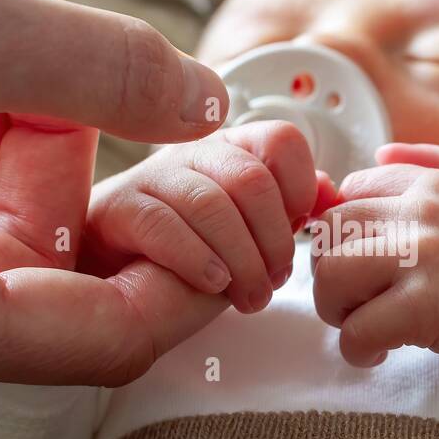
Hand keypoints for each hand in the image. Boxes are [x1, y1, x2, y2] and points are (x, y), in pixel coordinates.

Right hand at [80, 121, 319, 313]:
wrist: (107, 269)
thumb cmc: (185, 250)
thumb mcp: (245, 230)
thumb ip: (287, 209)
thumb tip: (331, 194)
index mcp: (232, 152)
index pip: (282, 141)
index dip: (300, 188)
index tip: (299, 229)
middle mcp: (193, 154)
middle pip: (252, 180)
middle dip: (273, 241)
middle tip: (273, 281)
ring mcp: (152, 177)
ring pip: (213, 205)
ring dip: (242, 262)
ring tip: (248, 297)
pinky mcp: (117, 208)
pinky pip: (165, 226)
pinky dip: (198, 260)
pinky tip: (212, 284)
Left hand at [312, 146, 438, 400]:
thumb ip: (438, 162)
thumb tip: (378, 152)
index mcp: (434, 185)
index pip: (349, 192)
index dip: (345, 234)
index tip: (363, 264)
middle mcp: (424, 213)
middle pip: (328, 234)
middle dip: (332, 271)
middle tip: (357, 301)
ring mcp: (423, 258)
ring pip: (331, 277)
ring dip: (336, 310)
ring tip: (364, 325)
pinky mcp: (422, 308)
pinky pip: (356, 329)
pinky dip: (357, 349)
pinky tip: (378, 353)